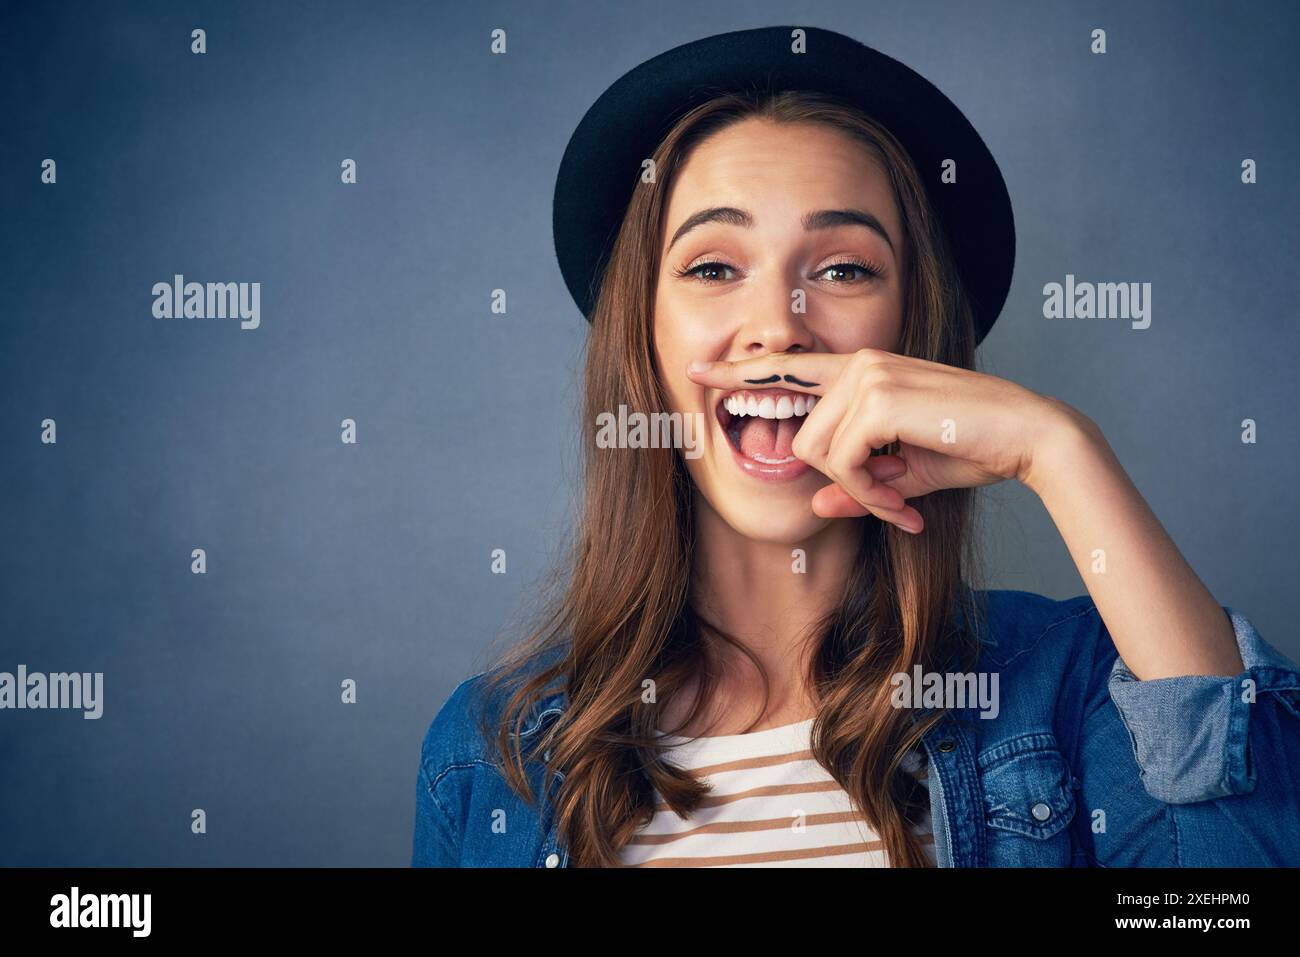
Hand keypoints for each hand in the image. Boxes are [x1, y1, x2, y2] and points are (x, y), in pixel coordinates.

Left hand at [687, 348, 1079, 531]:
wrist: (1030, 436)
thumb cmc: (973, 447)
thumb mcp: (904, 473)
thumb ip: (859, 485)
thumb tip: (816, 507)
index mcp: (862, 369)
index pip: (787, 367)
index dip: (737, 372)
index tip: (695, 370)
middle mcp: (859, 363)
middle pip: (802, 437)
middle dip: (842, 483)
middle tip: (889, 504)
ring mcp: (867, 375)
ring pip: (819, 453)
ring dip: (860, 491)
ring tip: (901, 499)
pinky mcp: (878, 397)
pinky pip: (843, 462)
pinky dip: (870, 493)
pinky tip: (903, 500)